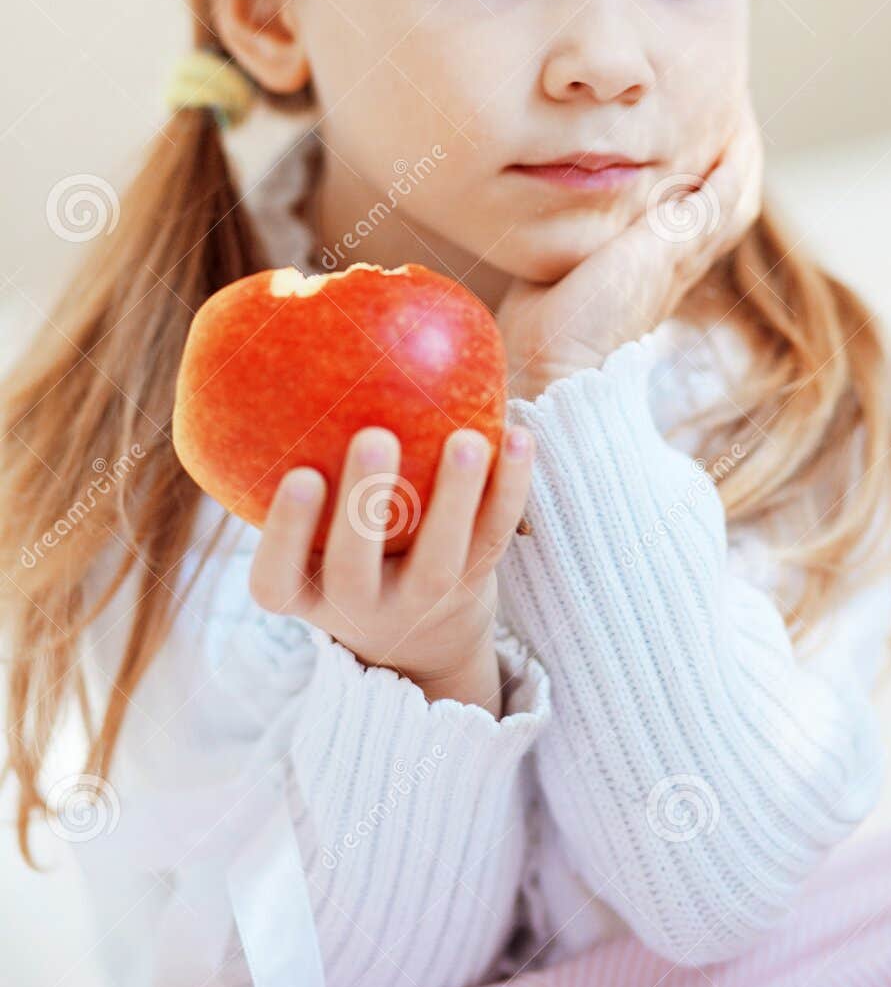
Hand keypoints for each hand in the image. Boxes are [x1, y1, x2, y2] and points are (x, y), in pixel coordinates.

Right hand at [248, 424, 534, 709]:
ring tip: (466, 439)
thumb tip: (280, 350)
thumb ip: (294, 471)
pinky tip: (519, 437)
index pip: (276, 578)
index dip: (286, 533)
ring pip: (439, 562)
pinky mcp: (472, 588)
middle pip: (355, 569)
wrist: (422, 636)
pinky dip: (510, 489)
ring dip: (454, 498)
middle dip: (363, 504)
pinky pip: (494, 538)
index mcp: (305, 593)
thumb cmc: (347, 552)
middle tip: (374, 436)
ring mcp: (419, 605)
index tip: (300, 476)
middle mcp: (358, 608)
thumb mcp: (309, 538)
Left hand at [497, 103, 762, 398]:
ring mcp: (678, 260)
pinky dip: (731, 172)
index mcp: (654, 277)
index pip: (689, 227)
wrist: (556, 367)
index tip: (701, 156)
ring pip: (728, 203)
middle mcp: (675, 269)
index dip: (700, 192)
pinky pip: (718, 201)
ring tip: (740, 119)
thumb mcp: (562, 273)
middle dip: (731, 168)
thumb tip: (543, 214)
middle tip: (733, 124)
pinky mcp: (673, 249)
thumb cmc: (544, 333)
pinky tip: (735, 140)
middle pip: (722, 211)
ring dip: (739, 162)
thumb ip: (568, 242)